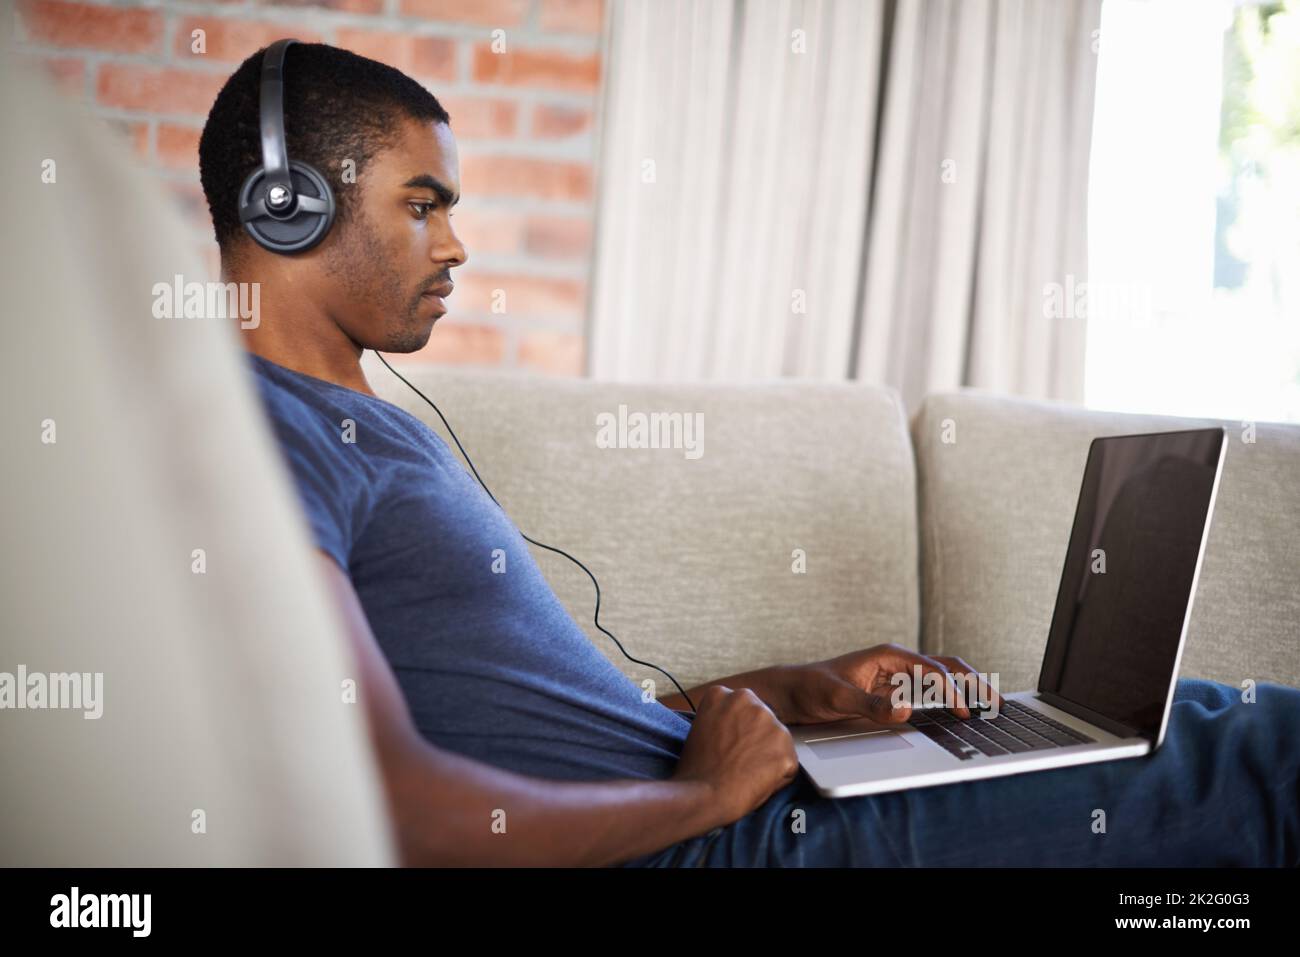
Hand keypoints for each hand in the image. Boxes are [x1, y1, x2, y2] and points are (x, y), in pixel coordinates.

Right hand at [672, 685, 798, 825]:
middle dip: (756, 739)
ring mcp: (770, 723)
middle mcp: (748, 700)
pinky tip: (756, 781)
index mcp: (722, 694)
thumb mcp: (700, 727)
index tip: (726, 744)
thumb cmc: (696, 769)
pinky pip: (788, 765)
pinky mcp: (785, 748)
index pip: (742, 709)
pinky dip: (778, 776)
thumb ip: (721, 718)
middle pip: (762, 721)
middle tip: (737, 760)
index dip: (736, 730)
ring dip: (767, 757)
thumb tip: (738, 727)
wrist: (702, 795)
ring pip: (777, 742)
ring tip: (745, 772)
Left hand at [777, 643, 1003, 725]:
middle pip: (945, 668)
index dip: (953, 691)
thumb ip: (871, 705)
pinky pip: (928, 694)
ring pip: (941, 679)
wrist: (790, 692)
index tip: (965, 712)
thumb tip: (905, 709)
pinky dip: (948, 701)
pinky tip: (961, 713)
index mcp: (888, 656)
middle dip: (974, 682)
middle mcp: (896, 663)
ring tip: (990, 706)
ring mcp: (896, 677)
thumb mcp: (837, 697)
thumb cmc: (810, 688)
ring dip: (966, 690)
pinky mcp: (892, 692)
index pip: (932, 671)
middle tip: (998, 702)